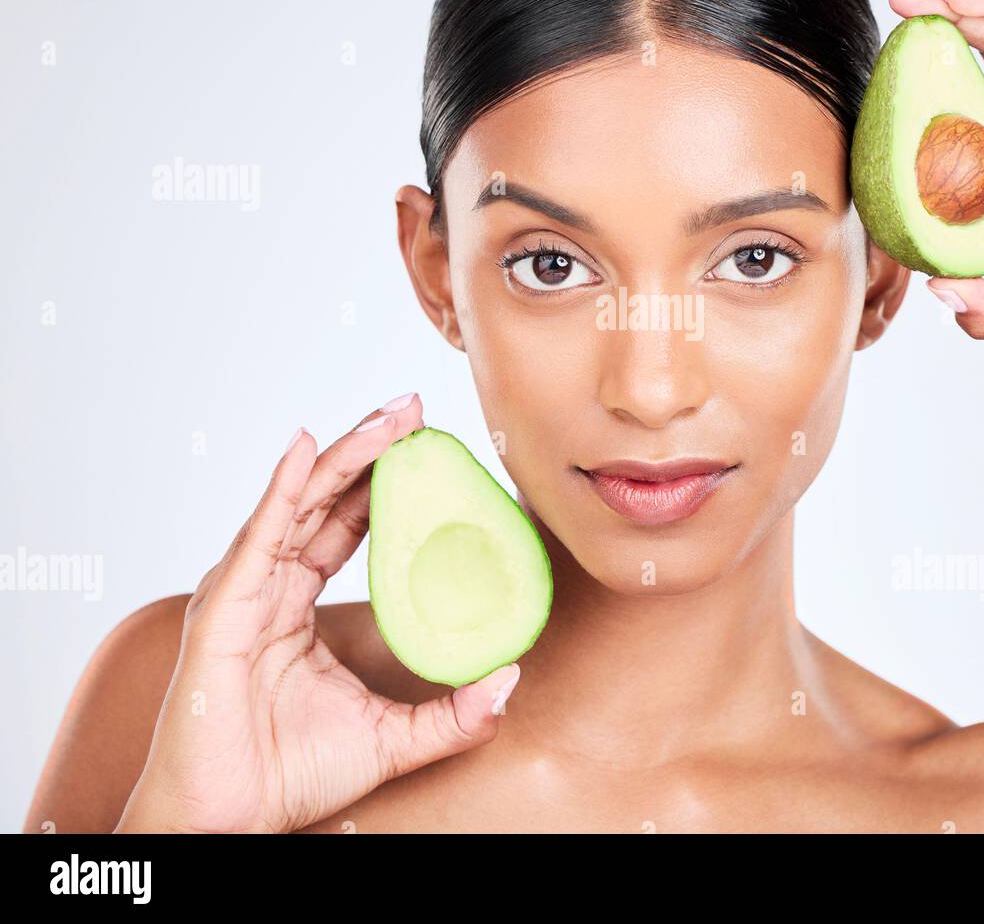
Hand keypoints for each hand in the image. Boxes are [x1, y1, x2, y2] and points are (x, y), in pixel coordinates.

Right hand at [115, 394, 520, 833]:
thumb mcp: (391, 737)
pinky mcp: (223, 611)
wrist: (229, 823)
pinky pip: (259, 538)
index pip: (342, 526)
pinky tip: (307, 448)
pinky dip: (281, 490)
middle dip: (369, 450)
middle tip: (414, 409)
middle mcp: (267, 589)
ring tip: (387, 417)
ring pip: (297, 505)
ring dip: (343, 455)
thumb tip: (510, 678)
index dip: (381, 485)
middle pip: (321, 501)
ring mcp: (242, 594)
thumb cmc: (290, 776)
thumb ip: (453, 714)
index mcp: (296, 607)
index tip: (425, 449)